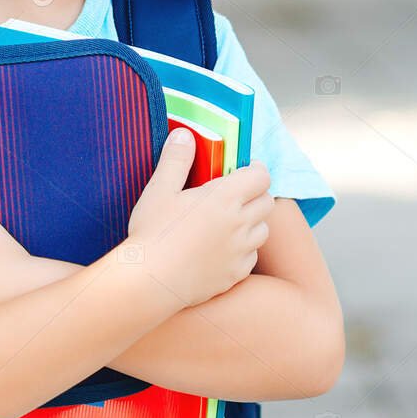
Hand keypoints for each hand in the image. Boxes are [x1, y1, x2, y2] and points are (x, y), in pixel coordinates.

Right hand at [122, 127, 273, 308]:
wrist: (149, 282)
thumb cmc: (152, 234)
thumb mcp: (159, 190)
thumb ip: (176, 160)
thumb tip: (184, 135)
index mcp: (224, 198)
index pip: (261, 176)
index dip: (256, 170)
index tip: (247, 169)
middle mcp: (239, 224)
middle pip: (267, 202)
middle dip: (256, 194)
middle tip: (236, 194)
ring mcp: (240, 252)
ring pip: (263, 231)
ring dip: (253, 222)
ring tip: (231, 222)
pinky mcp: (235, 274)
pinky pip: (251, 257)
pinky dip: (244, 250)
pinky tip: (223, 249)